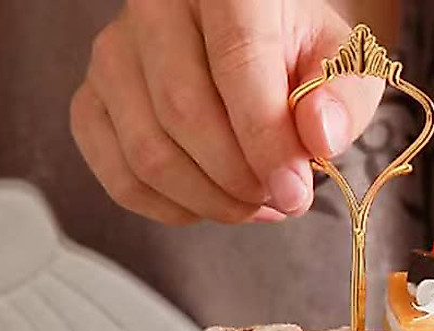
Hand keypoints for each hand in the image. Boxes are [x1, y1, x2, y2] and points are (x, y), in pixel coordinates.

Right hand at [70, 0, 385, 224]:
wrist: (250, 49)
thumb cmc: (296, 57)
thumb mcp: (340, 66)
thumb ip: (341, 97)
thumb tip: (320, 136)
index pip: (237, 60)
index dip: (266, 141)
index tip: (294, 193)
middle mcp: (154, 7)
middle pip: (183, 112)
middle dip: (238, 180)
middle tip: (279, 199)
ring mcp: (113, 54)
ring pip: (148, 153)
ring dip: (209, 201)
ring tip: (253, 202)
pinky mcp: (92, 101)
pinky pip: (120, 176)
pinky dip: (170, 209)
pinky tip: (209, 203)